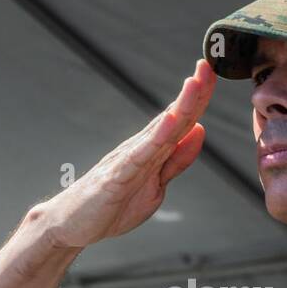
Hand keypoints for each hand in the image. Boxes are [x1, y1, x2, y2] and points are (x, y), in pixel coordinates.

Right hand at [43, 60, 214, 248]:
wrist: (72, 224)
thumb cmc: (113, 203)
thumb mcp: (156, 185)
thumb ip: (177, 160)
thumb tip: (200, 130)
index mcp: (153, 149)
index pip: (182, 119)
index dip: (200, 96)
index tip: (214, 70)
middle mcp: (141, 147)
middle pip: (174, 117)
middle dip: (194, 91)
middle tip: (209, 63)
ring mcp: (128, 160)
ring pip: (160, 130)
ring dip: (179, 106)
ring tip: (195, 83)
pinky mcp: (116, 177)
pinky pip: (139, 155)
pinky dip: (155, 138)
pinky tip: (170, 122)